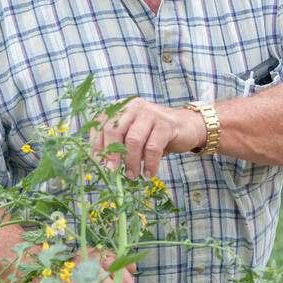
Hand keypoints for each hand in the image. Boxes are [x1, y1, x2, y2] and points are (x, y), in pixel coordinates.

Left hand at [90, 97, 205, 178]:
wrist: (186, 126)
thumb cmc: (153, 134)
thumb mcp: (133, 135)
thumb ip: (118, 143)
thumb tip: (102, 162)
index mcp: (121, 108)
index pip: (101, 123)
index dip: (96, 143)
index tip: (98, 161)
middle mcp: (133, 107)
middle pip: (114, 129)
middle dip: (111, 153)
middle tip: (112, 170)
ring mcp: (150, 113)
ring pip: (133, 140)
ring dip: (131, 162)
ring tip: (132, 175)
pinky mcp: (166, 124)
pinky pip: (152, 148)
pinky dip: (150, 164)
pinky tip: (149, 173)